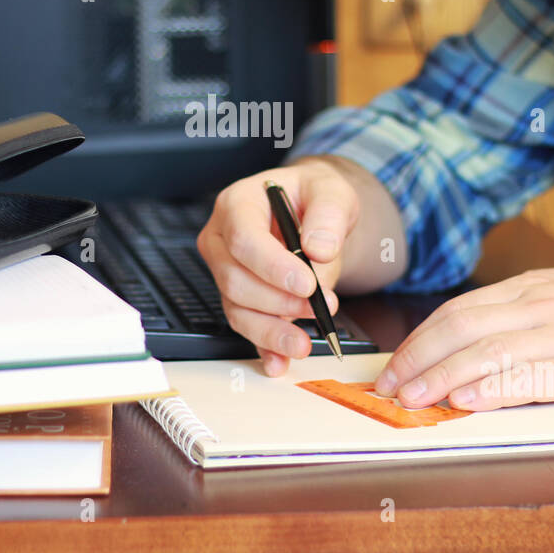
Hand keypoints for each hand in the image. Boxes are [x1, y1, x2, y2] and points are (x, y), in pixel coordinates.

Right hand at [196, 159, 357, 374]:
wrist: (314, 214)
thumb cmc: (314, 196)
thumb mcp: (331, 191)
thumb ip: (327, 216)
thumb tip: (318, 249)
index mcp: (237, 204)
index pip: (243, 239)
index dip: (273, 266)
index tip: (307, 284)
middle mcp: (222, 239)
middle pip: (236, 280)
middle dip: (279, 301)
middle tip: (321, 307)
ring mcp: (226, 271)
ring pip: (237, 309)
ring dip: (272, 330)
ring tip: (305, 342)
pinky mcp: (239, 298)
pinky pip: (246, 326)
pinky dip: (264, 347)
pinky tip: (279, 361)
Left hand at [373, 265, 553, 409]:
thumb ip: (524, 306)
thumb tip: (476, 326)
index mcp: (531, 288)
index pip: (458, 309)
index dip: (421, 337)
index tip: (396, 362)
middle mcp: (538, 306)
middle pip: (460, 327)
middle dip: (417, 358)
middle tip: (389, 385)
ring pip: (485, 352)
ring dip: (441, 377)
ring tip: (412, 398)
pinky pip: (528, 377)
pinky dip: (491, 388)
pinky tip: (465, 400)